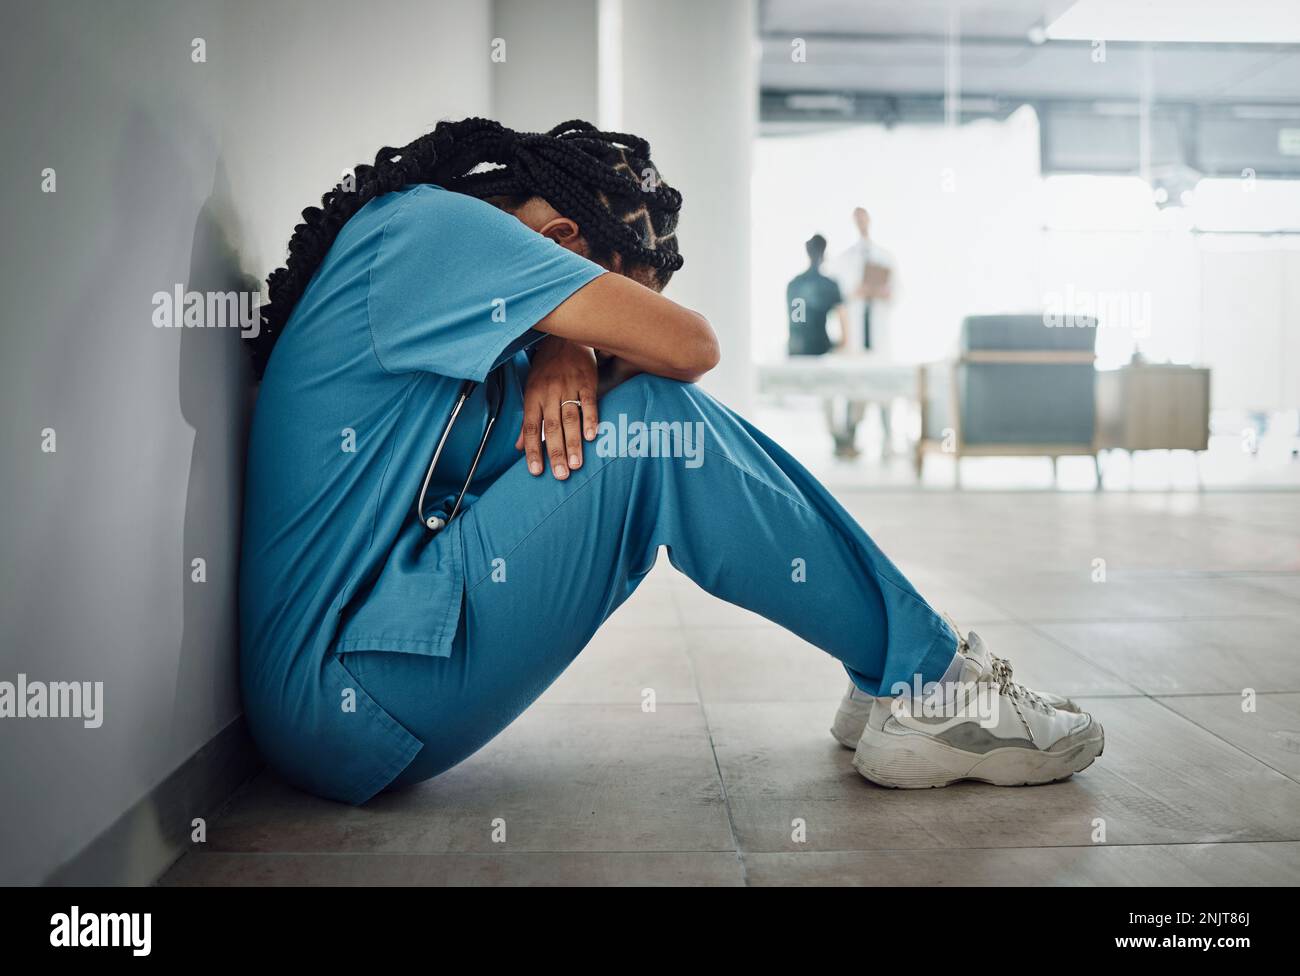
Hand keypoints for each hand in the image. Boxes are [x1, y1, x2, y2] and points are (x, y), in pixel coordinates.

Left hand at [516, 336, 597, 479]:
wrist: (564, 338)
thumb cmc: (547, 367)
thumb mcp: (531, 390)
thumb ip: (528, 421)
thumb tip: (519, 447)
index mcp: (533, 396)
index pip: (532, 428)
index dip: (533, 450)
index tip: (536, 471)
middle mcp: (549, 393)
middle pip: (552, 427)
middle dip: (555, 452)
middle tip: (560, 475)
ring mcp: (568, 386)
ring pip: (570, 418)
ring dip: (573, 443)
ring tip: (576, 464)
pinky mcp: (586, 381)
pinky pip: (588, 402)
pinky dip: (590, 419)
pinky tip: (592, 436)